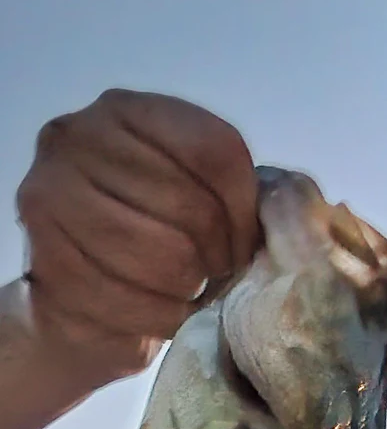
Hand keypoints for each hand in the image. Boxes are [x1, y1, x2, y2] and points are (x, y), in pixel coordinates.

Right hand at [15, 89, 259, 388]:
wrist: (83, 301)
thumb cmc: (155, 241)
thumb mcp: (199, 200)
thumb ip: (240, 192)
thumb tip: (298, 217)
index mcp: (127, 111)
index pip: (213, 149)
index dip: (244, 208)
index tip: (248, 244)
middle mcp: (78, 138)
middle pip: (190, 204)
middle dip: (220, 255)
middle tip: (218, 275)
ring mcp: (52, 195)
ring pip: (163, 254)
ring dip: (191, 288)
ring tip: (191, 292)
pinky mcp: (46, 257)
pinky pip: (132, 298)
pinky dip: (161, 317)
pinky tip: (164, 313)